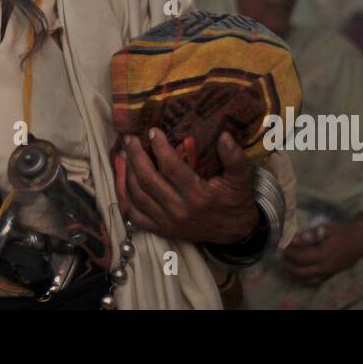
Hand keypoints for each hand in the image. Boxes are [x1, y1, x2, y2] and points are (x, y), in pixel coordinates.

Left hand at [113, 128, 258, 244]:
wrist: (234, 232)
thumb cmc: (235, 200)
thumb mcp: (240, 178)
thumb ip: (234, 157)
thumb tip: (224, 135)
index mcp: (198, 196)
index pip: (171, 167)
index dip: (159, 147)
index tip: (153, 131)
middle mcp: (179, 210)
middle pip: (147, 180)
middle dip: (135, 156)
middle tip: (130, 138)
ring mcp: (167, 222)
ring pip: (137, 196)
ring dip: (127, 173)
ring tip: (123, 153)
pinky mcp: (161, 230)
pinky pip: (134, 215)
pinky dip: (124, 197)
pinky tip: (121, 180)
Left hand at [279, 220, 362, 284]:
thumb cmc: (344, 232)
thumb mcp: (325, 229)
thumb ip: (309, 235)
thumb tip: (293, 239)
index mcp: (323, 254)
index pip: (300, 257)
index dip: (288, 252)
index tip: (281, 245)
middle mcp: (325, 267)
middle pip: (301, 271)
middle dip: (288, 264)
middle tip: (281, 256)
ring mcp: (329, 273)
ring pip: (307, 279)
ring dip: (295, 273)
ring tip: (286, 265)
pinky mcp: (332, 275)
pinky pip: (316, 281)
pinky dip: (305, 278)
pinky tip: (300, 271)